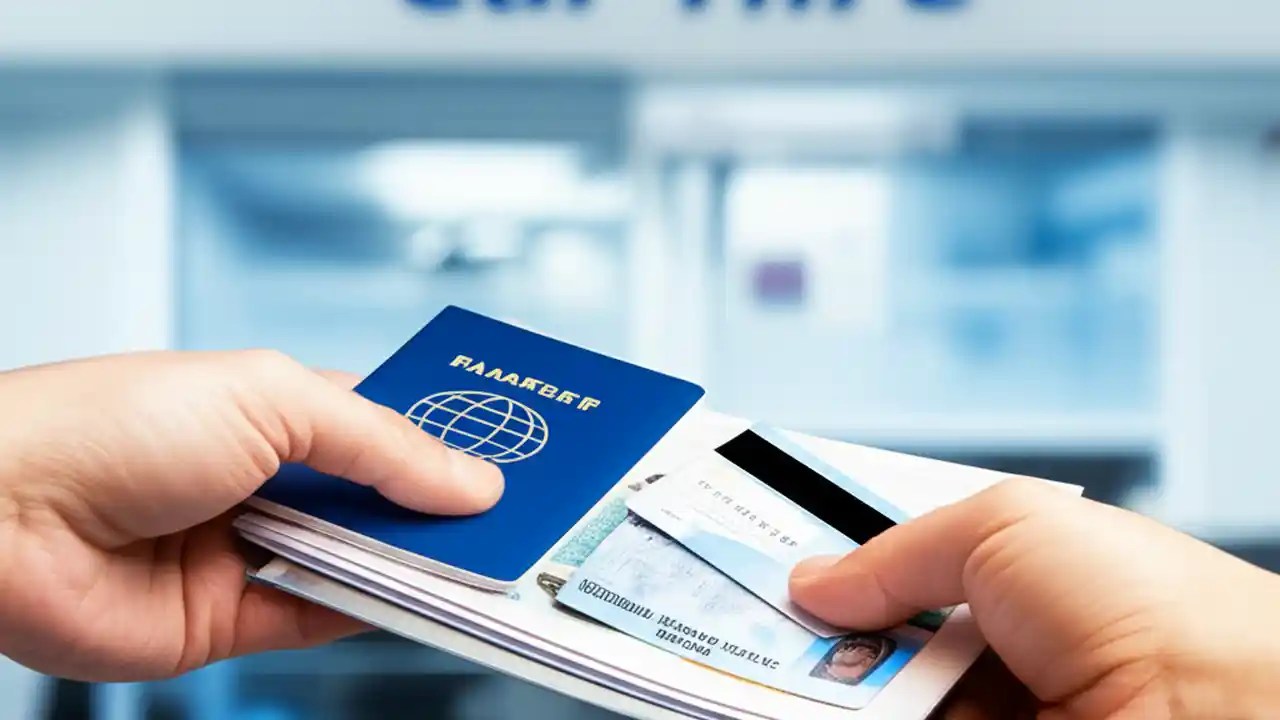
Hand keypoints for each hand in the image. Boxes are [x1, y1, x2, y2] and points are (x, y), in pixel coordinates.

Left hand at [0, 351, 502, 681]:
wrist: (1, 515)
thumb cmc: (113, 423)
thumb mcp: (271, 400)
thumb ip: (381, 445)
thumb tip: (471, 481)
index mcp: (278, 409)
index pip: (385, 424)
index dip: (447, 437)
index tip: (515, 451)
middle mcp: (270, 479)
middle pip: (382, 497)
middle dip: (444, 506)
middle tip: (522, 513)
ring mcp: (255, 549)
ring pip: (363, 560)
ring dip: (419, 561)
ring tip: (492, 558)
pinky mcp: (235, 619)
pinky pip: (326, 615)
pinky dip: (377, 609)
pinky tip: (427, 600)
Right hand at [789, 479, 1279, 718]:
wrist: (1215, 712)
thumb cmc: (1137, 597)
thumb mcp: (1004, 528)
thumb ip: (897, 552)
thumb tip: (812, 581)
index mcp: (1019, 580)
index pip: (909, 571)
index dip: (843, 569)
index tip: (773, 569)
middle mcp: (1005, 652)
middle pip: (882, 642)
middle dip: (815, 631)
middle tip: (743, 623)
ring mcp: (995, 716)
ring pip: (883, 700)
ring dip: (823, 683)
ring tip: (756, 665)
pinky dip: (851, 714)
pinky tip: (803, 699)